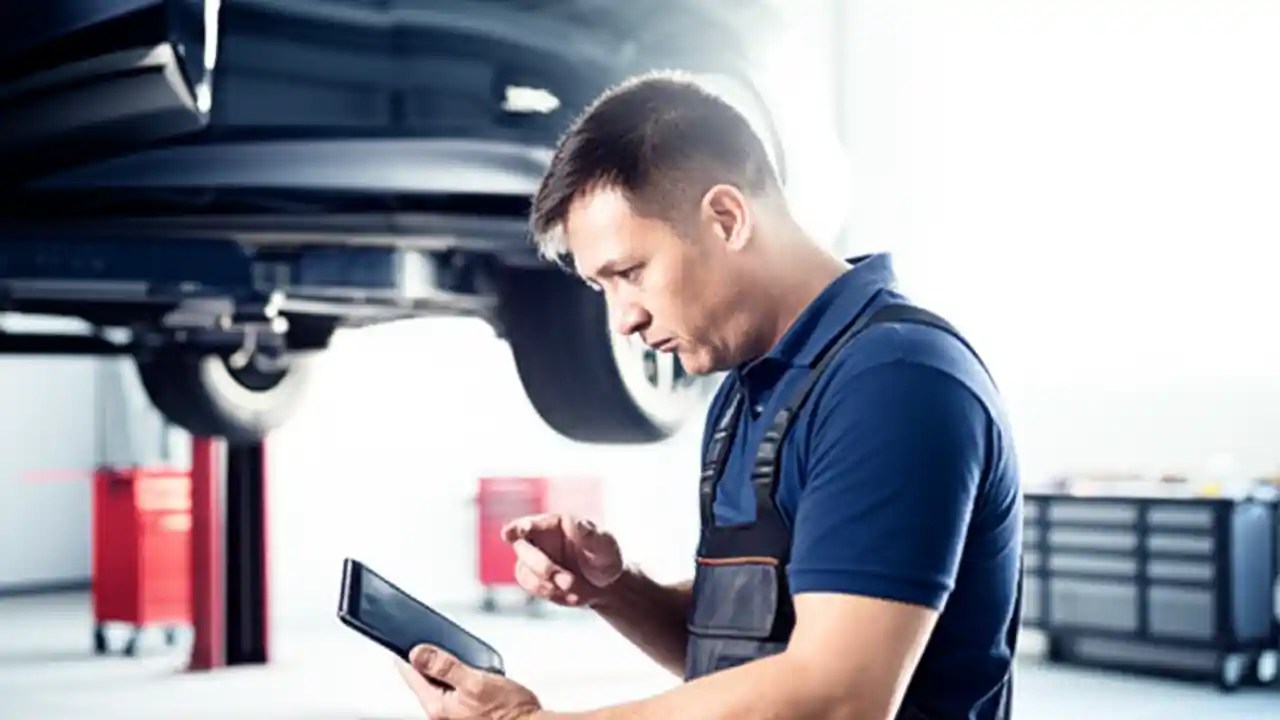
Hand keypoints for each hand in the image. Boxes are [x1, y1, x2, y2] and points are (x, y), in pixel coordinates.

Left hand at [397, 644, 541, 719]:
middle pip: (422, 679)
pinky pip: (451, 691)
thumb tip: (418, 653)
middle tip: (433, 639)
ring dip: (443, 668)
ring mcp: (451, 715)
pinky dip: (455, 678)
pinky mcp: (464, 714)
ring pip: (437, 684)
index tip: (404, 636)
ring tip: (453, 653)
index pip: (410, 673)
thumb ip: (446, 667)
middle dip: (426, 659)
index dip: (406, 652)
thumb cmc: (509, 713)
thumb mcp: (477, 682)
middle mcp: (440, 713)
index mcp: (437, 706)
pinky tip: (469, 671)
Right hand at [501, 513, 623, 607]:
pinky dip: (553, 594)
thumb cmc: (605, 557)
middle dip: (542, 567)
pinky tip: (572, 595)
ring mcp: (533, 560)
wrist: (605, 584)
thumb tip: (578, 523)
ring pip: (526, 573)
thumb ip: (591, 534)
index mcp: (553, 523)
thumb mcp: (605, 544)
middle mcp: (538, 539)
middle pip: (522, 549)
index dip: (517, 528)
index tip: (509, 534)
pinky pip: (534, 588)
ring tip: (575, 588)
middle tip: (568, 581)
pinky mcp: (534, 579)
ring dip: (549, 585)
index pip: (529, 524)